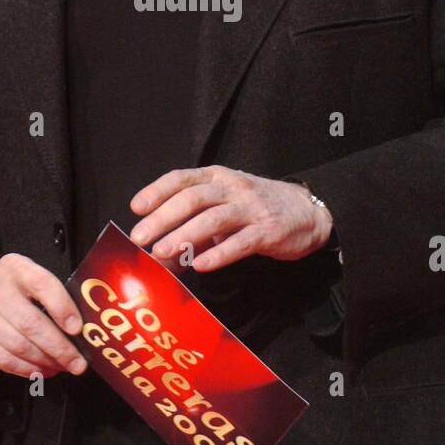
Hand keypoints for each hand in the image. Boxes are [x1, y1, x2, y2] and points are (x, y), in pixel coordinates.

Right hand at [0, 252, 87, 377]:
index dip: (62, 307)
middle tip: (77, 364)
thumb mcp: (35, 284)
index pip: (42, 284)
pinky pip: (2, 360)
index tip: (78, 329)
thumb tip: (85, 332)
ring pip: (17, 345)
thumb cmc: (20, 293)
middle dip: (59, 348)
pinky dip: (26, 370)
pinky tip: (41, 371)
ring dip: (44, 362)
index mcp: (14, 266)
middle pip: (30, 322)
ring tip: (61, 368)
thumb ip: (56, 299)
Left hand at [128, 165, 332, 272]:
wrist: (308, 211)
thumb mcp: (225, 206)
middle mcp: (232, 188)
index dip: (157, 191)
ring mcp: (251, 209)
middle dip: (163, 218)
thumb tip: (159, 254)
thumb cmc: (256, 208)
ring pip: (213, 219)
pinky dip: (218, 254)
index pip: (182, 178)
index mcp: (217, 177)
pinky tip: (201, 266)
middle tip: (140, 237)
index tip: (136, 208)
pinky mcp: (268, 231)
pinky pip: (240, 242)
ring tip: (162, 252)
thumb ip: (193, 224)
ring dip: (184, 236)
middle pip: (192, 199)